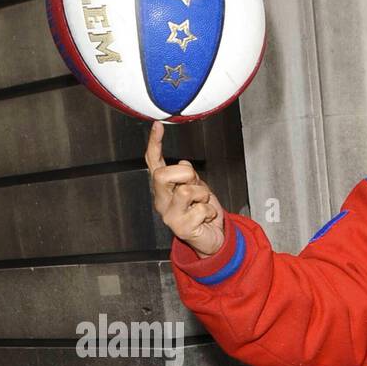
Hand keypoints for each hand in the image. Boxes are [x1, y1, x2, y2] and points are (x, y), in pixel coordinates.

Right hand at [146, 120, 225, 257]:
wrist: (212, 240)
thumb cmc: (203, 213)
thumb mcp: (196, 187)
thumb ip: (188, 175)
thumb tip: (183, 164)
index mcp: (163, 188)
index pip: (154, 162)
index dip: (155, 144)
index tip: (158, 125)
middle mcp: (161, 201)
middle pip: (164, 174)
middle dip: (186, 175)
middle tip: (195, 185)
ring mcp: (169, 215)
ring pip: (186, 191)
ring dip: (203, 195)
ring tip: (203, 205)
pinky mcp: (181, 228)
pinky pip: (201, 210)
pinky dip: (210, 212)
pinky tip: (207, 218)